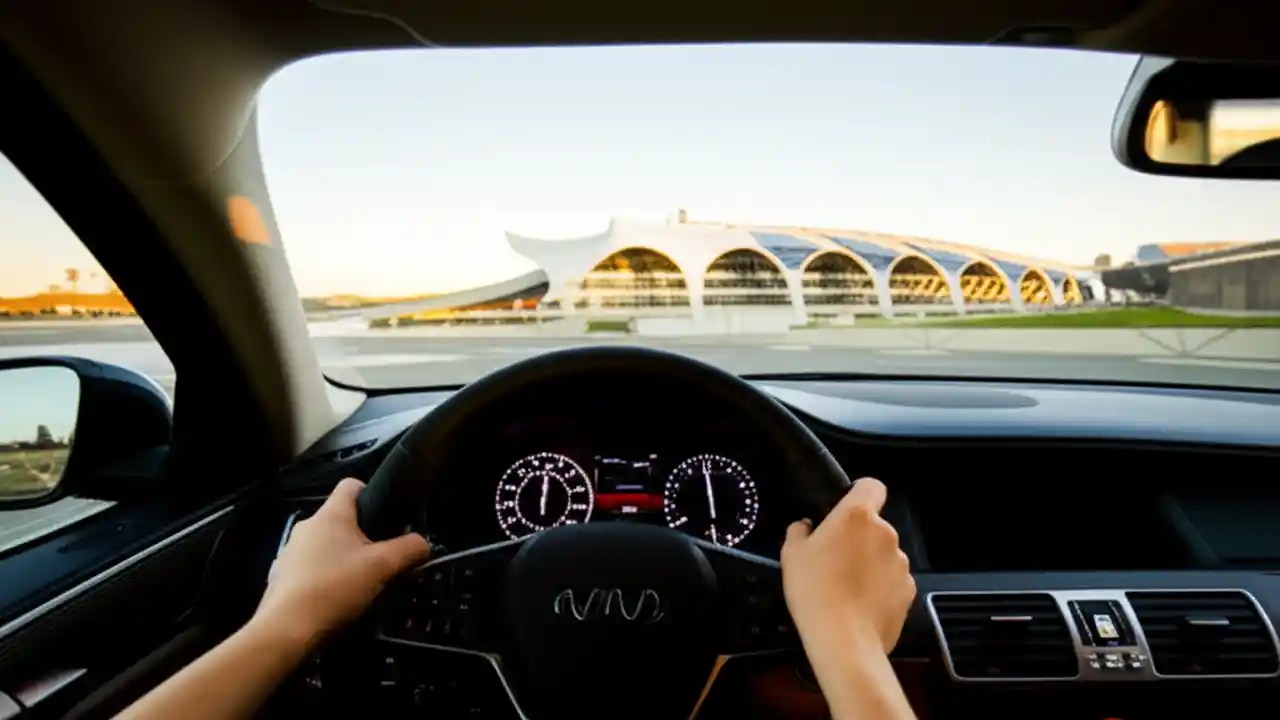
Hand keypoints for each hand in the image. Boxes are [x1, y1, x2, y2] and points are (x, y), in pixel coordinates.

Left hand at [253, 478, 430, 651]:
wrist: (286, 629)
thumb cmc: (336, 588)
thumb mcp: (383, 567)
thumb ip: (409, 549)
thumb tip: (423, 543)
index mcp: (331, 514)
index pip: (351, 485)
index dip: (372, 494)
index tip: (386, 519)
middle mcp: (307, 526)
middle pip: (341, 520)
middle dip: (362, 536)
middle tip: (381, 560)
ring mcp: (290, 551)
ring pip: (325, 545)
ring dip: (342, 558)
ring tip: (359, 585)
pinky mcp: (281, 576)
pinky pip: (309, 568)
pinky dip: (323, 578)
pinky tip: (334, 600)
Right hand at [781, 477, 914, 653]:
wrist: (844, 639)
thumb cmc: (813, 589)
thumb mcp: (791, 555)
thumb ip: (799, 531)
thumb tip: (807, 526)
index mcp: (857, 516)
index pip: (872, 486)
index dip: (860, 493)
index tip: (845, 510)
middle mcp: (885, 533)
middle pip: (875, 526)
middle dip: (860, 538)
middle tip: (836, 561)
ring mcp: (901, 563)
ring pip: (884, 554)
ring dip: (871, 563)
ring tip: (849, 588)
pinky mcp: (910, 590)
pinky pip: (893, 580)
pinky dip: (882, 587)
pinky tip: (863, 605)